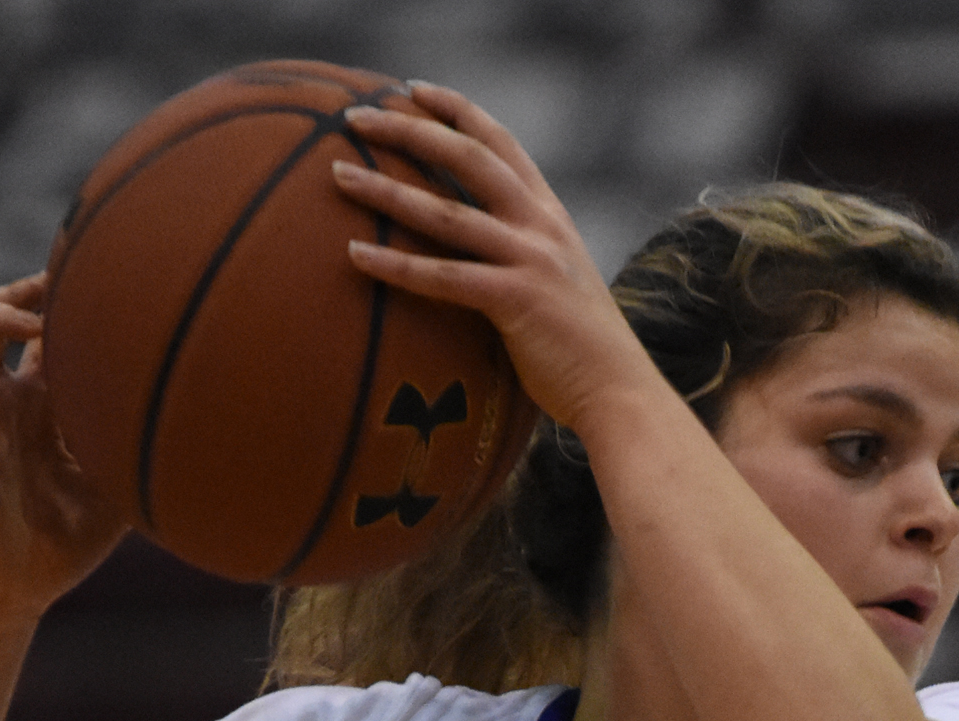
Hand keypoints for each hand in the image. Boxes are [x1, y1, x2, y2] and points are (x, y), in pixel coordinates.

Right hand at [0, 273, 126, 628]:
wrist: (18, 595)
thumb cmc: (67, 540)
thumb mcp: (124, 482)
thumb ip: (151, 451)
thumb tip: (227, 431)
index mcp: (39, 404)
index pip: (37, 330)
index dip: (55, 295)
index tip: (100, 272)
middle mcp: (5, 403)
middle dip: (20, 289)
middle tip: (60, 276)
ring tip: (31, 311)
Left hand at [332, 82, 663, 431]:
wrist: (620, 392)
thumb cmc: (581, 350)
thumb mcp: (558, 281)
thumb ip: (522, 254)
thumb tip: (472, 251)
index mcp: (551, 216)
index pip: (501, 143)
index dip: (457, 110)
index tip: (413, 89)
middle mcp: (543, 225)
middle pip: (469, 156)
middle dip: (410, 129)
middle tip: (357, 116)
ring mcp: (533, 259)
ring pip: (447, 211)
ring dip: (387, 189)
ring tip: (339, 174)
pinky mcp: (518, 299)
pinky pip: (445, 276)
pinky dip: (397, 265)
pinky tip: (355, 255)